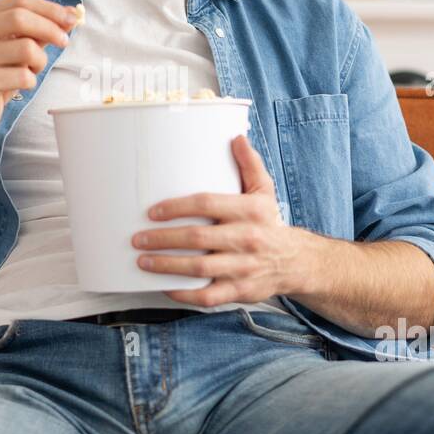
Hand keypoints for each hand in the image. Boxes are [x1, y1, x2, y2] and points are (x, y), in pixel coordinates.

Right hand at [0, 0, 77, 142]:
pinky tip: (20, 85)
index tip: (71, 18)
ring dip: (39, 62)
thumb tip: (72, 14)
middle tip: (64, 41)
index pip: (20, 1)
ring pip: (26, 48)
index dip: (50, 9)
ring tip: (31, 70)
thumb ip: (40, 29)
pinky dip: (31, 81)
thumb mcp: (15, 45)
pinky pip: (23, 76)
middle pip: (20, 17)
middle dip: (50, 28)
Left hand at [131, 134, 307, 305]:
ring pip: (199, 268)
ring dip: (167, 265)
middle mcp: (247, 238)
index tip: (152, 212)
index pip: (207, 203)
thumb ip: (250, 164)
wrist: (295, 262)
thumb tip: (237, 137)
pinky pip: (208, 296)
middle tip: (138, 238)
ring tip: (142, 261)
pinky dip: (183, 293)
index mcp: (250, 211)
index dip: (176, 207)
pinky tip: (164, 286)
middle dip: (163, 238)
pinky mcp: (240, 291)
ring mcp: (243, 267)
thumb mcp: (264, 191)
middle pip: (197, 237)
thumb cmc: (269, 223)